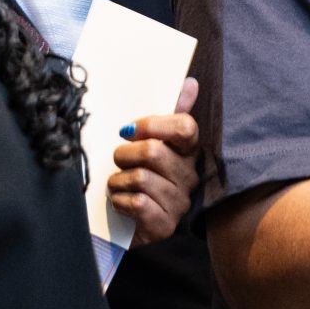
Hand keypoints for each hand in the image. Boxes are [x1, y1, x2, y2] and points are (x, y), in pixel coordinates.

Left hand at [113, 77, 201, 246]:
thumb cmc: (139, 175)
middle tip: (119, 161)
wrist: (128, 222)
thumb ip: (172, 113)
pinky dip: (120, 201)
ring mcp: (179, 203)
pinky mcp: (164, 225)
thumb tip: (190, 82)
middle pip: (153, 152)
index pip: (185, 127)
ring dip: (118, 181)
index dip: (153, 125)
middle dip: (124, 155)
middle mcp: (189, 176)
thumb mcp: (153, 142)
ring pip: (140, 178)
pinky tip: (121, 202)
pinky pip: (137, 203)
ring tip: (119, 185)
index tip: (129, 130)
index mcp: (189, 152)